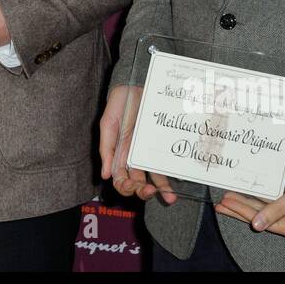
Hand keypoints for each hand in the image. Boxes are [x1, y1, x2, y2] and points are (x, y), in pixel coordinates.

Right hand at [101, 84, 177, 203]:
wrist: (137, 86)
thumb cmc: (119, 104)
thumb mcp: (108, 124)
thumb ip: (107, 149)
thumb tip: (105, 175)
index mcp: (119, 155)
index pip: (120, 180)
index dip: (125, 188)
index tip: (132, 186)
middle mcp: (134, 158)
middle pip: (138, 183)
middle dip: (143, 192)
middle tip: (151, 191)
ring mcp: (149, 152)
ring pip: (154, 177)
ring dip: (161, 189)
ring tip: (170, 197)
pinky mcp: (161, 145)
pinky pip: (166, 163)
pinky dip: (172, 174)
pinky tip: (179, 180)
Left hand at [216, 173, 284, 241]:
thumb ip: (276, 209)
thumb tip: (256, 225)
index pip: (262, 220)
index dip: (242, 210)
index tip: (226, 202)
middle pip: (259, 219)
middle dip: (238, 210)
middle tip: (220, 204)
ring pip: (261, 214)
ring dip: (243, 207)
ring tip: (226, 202)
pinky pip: (268, 209)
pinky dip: (254, 204)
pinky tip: (242, 200)